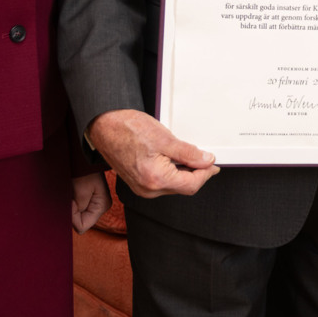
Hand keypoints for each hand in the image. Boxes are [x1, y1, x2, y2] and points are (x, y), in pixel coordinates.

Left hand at [71, 171, 112, 233]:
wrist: (81, 160)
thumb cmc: (83, 172)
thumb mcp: (81, 192)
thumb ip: (77, 211)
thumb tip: (72, 224)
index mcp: (101, 207)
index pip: (82, 226)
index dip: (72, 217)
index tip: (70, 202)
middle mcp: (99, 208)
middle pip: (80, 222)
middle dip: (72, 213)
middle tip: (71, 198)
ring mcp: (94, 205)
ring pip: (77, 218)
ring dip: (71, 209)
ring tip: (71, 195)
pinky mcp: (88, 202)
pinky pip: (77, 211)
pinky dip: (71, 206)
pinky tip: (72, 196)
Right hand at [86, 109, 218, 198]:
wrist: (104, 127)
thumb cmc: (128, 129)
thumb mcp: (165, 138)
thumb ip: (188, 153)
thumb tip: (206, 160)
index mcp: (155, 179)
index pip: (191, 185)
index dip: (206, 174)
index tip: (213, 164)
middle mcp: (148, 189)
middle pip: (183, 187)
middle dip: (196, 173)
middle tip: (204, 157)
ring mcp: (142, 188)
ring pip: (173, 185)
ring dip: (184, 172)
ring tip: (185, 154)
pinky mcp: (139, 183)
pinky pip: (162, 182)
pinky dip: (172, 172)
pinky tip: (172, 158)